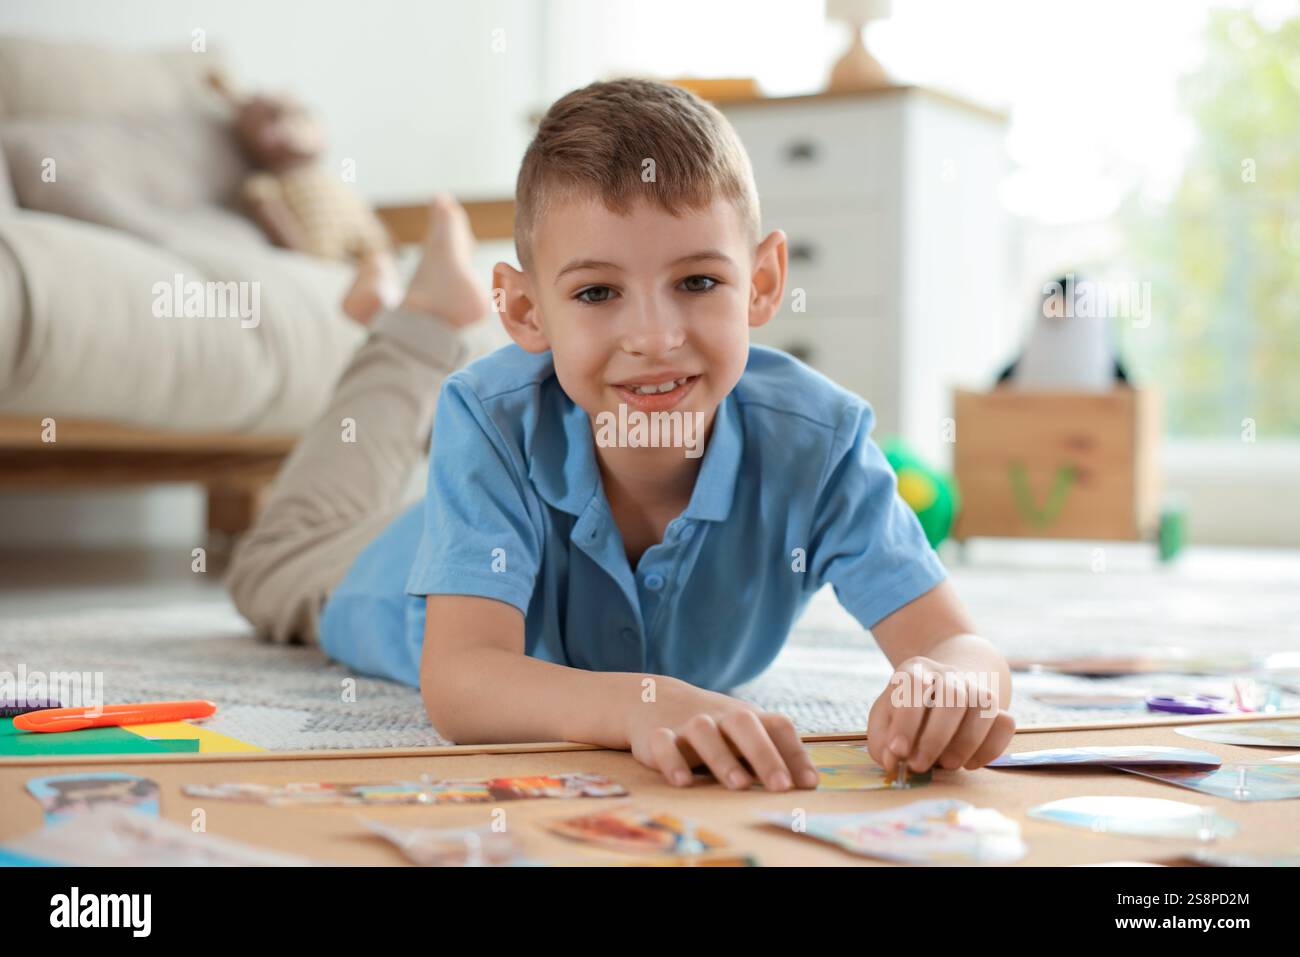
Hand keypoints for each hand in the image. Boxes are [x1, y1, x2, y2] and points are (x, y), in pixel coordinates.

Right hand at [623, 677, 819, 790]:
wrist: (654, 699)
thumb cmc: (714, 728)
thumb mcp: (743, 735)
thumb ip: (771, 756)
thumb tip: (807, 788)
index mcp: (748, 717)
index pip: (778, 727)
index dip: (796, 754)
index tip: (810, 784)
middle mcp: (721, 717)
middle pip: (745, 725)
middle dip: (765, 755)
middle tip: (781, 786)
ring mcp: (688, 724)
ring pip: (704, 732)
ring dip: (722, 758)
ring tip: (739, 785)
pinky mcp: (656, 735)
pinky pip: (663, 744)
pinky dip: (672, 760)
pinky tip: (683, 782)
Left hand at [867, 656, 1014, 774]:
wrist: (944, 691)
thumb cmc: (907, 711)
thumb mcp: (885, 719)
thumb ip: (881, 740)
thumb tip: (891, 761)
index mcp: (915, 671)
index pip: (914, 684)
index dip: (906, 720)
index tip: (898, 752)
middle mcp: (948, 674)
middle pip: (953, 697)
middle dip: (935, 738)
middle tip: (919, 766)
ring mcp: (976, 688)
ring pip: (984, 708)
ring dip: (965, 744)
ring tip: (946, 765)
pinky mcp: (998, 708)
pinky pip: (1006, 724)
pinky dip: (989, 749)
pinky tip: (969, 763)